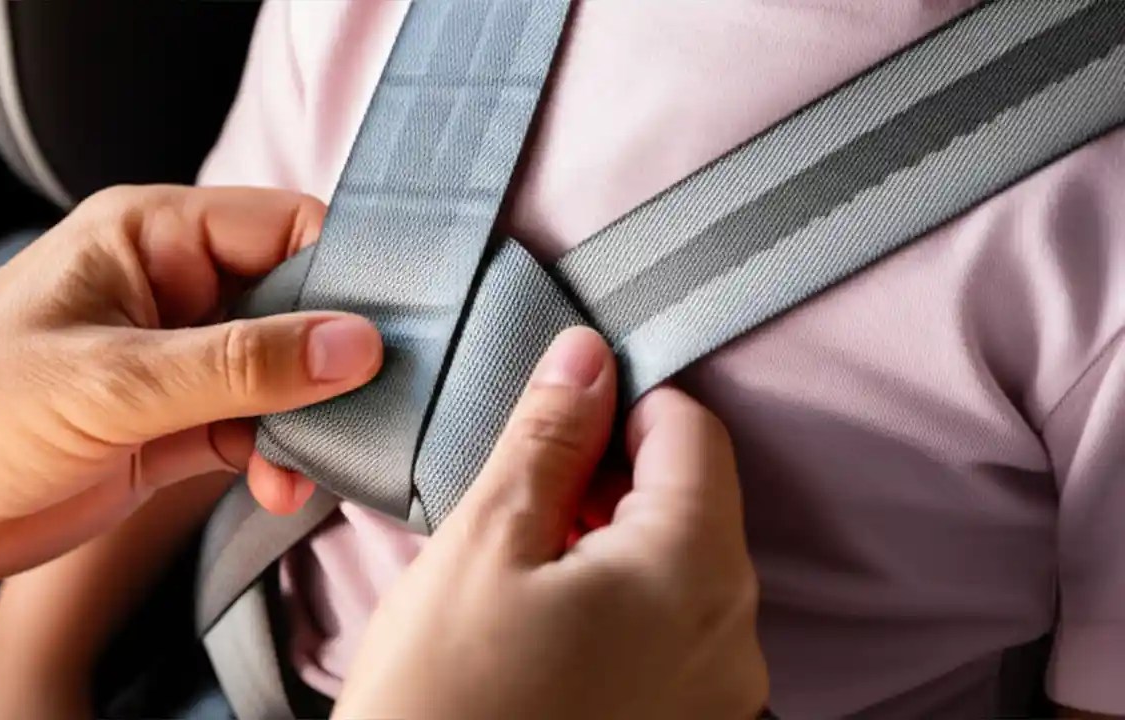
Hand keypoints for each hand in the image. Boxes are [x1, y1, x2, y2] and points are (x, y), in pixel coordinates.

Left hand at [0, 185, 381, 582]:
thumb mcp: (114, 380)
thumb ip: (242, 364)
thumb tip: (356, 345)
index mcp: (155, 238)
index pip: (286, 228)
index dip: (344, 274)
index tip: (386, 334)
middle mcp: (176, 291)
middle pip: (297, 306)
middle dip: (333, 361)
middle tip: (366, 407)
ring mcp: (179, 361)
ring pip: (285, 376)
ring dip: (308, 422)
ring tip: (309, 462)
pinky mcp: (176, 425)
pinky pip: (257, 429)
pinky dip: (278, 458)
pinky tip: (278, 484)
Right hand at [332, 327, 768, 719]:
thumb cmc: (444, 704)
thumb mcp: (484, 545)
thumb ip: (549, 437)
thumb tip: (587, 356)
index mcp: (692, 572)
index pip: (692, 430)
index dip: (622, 402)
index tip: (558, 415)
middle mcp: (733, 637)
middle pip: (695, 499)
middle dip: (613, 476)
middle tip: (522, 498)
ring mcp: (719, 696)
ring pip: (682, 566)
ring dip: (612, 539)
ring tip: (524, 566)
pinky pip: (675, 632)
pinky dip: (622, 603)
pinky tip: (547, 623)